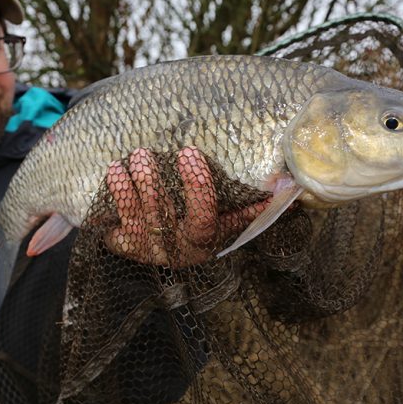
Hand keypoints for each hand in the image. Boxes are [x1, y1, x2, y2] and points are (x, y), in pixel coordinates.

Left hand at [104, 147, 270, 267]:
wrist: (167, 250)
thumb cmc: (203, 223)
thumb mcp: (228, 218)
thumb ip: (253, 203)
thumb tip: (289, 184)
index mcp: (205, 239)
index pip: (203, 218)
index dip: (197, 187)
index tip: (190, 153)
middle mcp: (175, 247)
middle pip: (162, 215)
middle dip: (152, 182)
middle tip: (146, 153)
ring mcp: (148, 247)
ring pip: (137, 214)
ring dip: (131, 185)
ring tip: (131, 158)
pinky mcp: (124, 244)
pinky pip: (115, 219)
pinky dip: (113, 194)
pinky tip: (113, 172)